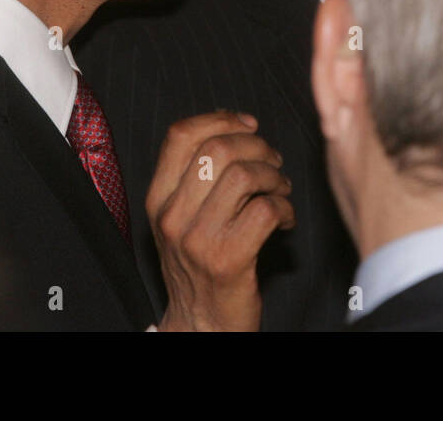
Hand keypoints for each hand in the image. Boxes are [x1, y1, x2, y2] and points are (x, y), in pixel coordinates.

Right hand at [149, 111, 294, 331]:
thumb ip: (195, 175)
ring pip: (245, 176)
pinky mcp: (228, 260)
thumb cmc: (200, 263)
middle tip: (273, 161)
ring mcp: (198, 239)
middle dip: (257, 146)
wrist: (202, 323)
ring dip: (274, 177)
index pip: (180, 135)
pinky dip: (285, 210)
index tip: (248, 124)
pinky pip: (266, 211)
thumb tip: (235, 125)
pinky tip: (284, 221)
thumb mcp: (181, 217)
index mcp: (157, 198)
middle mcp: (172, 216)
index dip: (220, 118)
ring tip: (280, 190)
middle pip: (218, 149)